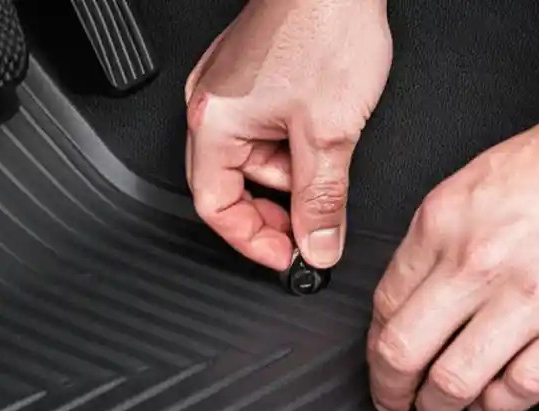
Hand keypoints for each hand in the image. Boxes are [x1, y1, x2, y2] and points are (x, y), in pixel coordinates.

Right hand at [185, 0, 391, 269]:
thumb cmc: (325, 26)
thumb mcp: (330, 132)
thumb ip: (323, 200)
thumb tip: (318, 245)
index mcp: (212, 123)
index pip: (214, 207)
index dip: (251, 240)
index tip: (288, 255)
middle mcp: (208, 105)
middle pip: (230, 185)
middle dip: (274, 208)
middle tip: (311, 221)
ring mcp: (226, 87)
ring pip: (252, 157)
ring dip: (290, 170)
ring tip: (328, 151)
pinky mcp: (249, 74)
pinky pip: (261, 127)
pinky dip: (290, 142)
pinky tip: (321, 127)